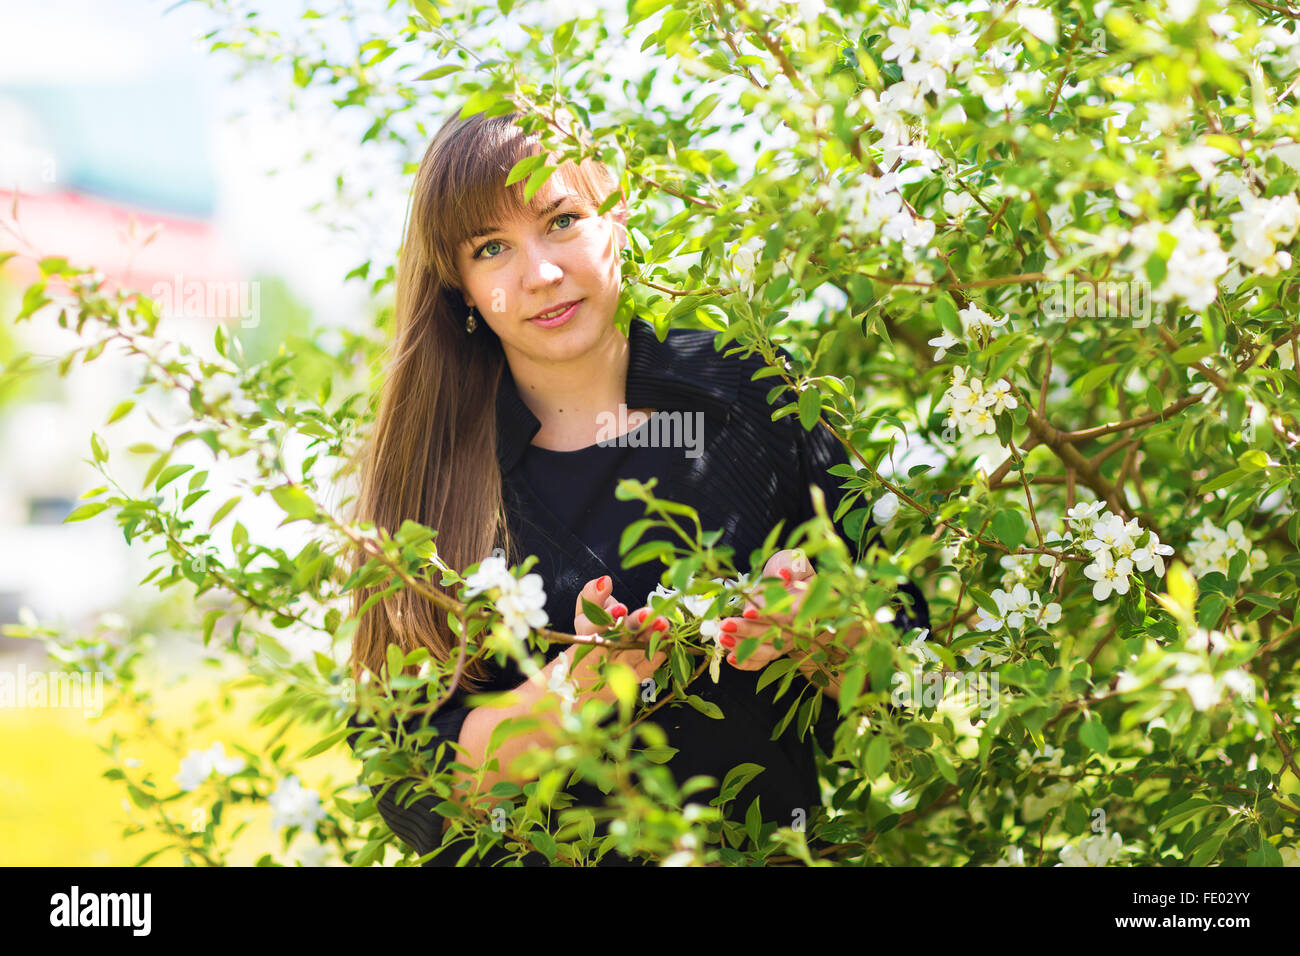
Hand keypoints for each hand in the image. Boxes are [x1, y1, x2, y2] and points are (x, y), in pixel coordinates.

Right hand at [558, 575, 669, 702]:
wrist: (596, 668)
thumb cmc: (594, 628)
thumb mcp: (586, 611)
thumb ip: (592, 595)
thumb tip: (605, 581)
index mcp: (588, 635)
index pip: (594, 627)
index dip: (607, 618)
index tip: (620, 609)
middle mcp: (604, 653)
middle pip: (619, 639)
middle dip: (634, 626)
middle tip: (646, 614)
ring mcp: (621, 666)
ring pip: (637, 651)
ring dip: (651, 637)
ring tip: (663, 623)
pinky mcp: (637, 674)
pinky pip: (649, 664)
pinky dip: (658, 652)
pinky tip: (667, 639)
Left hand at [718, 549, 814, 670]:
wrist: (796, 587)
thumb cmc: (792, 571)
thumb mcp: (793, 560)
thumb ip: (789, 565)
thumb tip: (781, 575)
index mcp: (807, 603)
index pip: (790, 612)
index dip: (770, 614)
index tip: (748, 612)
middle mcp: (799, 627)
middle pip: (775, 634)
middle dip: (749, 630)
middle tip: (726, 625)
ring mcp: (787, 640)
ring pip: (767, 650)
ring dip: (744, 648)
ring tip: (723, 639)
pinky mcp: (775, 648)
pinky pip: (763, 660)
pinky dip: (748, 663)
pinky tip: (731, 658)